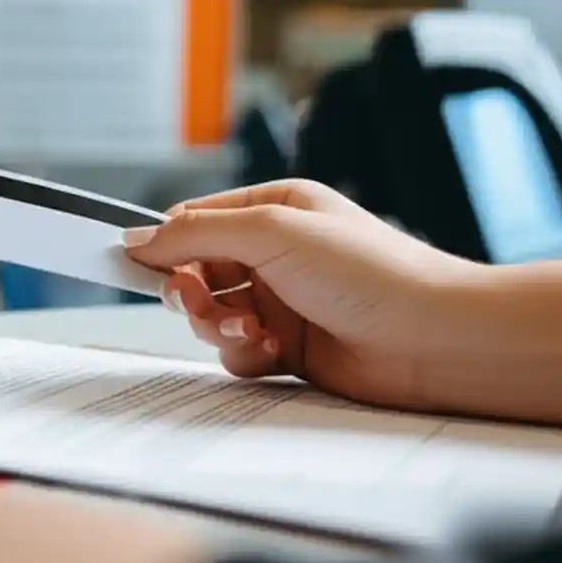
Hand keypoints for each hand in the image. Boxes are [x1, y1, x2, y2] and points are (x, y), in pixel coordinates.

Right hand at [124, 179, 477, 410]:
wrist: (430, 340)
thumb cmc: (370, 272)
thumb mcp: (271, 231)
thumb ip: (195, 233)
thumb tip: (137, 239)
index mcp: (274, 210)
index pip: (194, 221)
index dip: (163, 243)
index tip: (131, 262)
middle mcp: (275, 254)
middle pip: (195, 272)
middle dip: (190, 291)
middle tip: (197, 300)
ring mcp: (281, 302)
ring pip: (211, 316)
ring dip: (220, 325)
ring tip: (253, 329)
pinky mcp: (288, 348)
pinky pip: (236, 351)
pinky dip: (245, 352)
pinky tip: (274, 350)